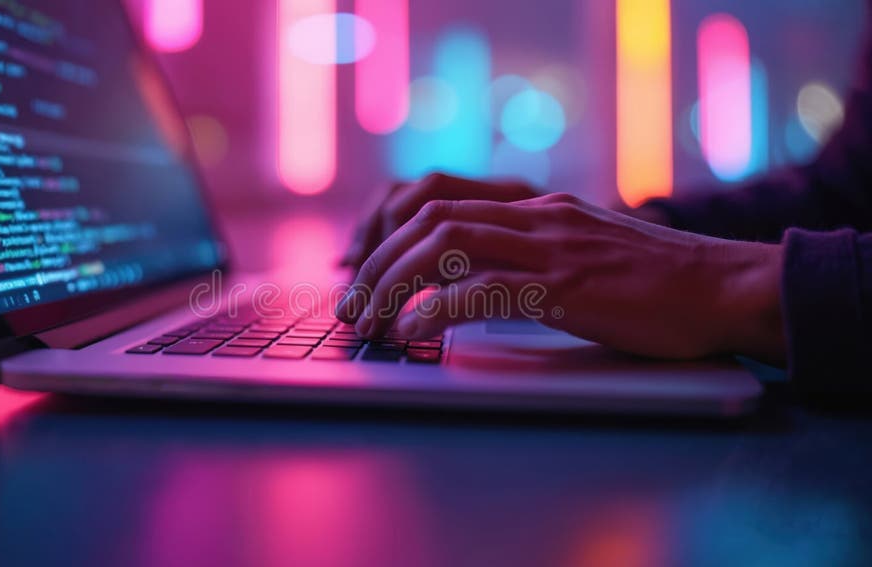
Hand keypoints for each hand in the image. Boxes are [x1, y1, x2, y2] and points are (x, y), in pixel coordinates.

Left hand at [335, 191, 786, 363]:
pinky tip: (413, 332)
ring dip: (394, 284)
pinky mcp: (567, 287)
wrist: (726, 286)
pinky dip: (437, 309)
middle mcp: (537, 218)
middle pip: (430, 220)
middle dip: (379, 262)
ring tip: (369, 321)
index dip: (390, 232)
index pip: (441, 202)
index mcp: (537, 210)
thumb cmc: (658, 284)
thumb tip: (476, 283)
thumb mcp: (585, 255)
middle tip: (352, 305)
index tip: (365, 270)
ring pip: (446, 246)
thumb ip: (535, 257)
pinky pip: (484, 290)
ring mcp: (552, 249)